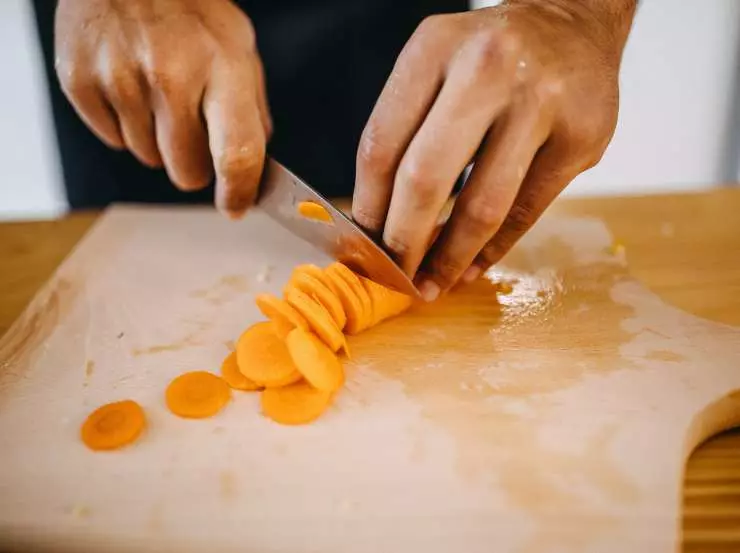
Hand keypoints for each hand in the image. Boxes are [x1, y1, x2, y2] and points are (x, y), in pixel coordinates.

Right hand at [55, 0, 270, 216]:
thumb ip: (251, 109)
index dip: (238, 192)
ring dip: (157, 140)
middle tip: (192, 129)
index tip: (236, 206)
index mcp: (222, 68)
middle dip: (193, 163)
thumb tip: (254, 166)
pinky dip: (124, 124)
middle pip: (185, 172)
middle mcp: (170, 77)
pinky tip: (130, 85)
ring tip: (157, 92)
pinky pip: (112, 139)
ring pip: (147, 159)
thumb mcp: (238, 48)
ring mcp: (120, 79)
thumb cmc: (190, 9)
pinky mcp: (80, 81)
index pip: (236, 153)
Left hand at [352, 0, 635, 300]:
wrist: (574, 20)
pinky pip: (525, 211)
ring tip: (431, 283)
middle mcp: (488, 69)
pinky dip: (493, 249)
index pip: (382, 144)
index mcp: (435, 47)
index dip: (367, 205)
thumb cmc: (491, 54)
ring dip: (449, 258)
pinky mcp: (582, 138)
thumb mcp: (436, 64)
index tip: (362, 242)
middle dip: (403, 241)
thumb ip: (406, 129)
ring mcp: (541, 103)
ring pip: (482, 205)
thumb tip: (377, 219)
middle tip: (393, 275)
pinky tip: (471, 267)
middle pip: (426, 177)